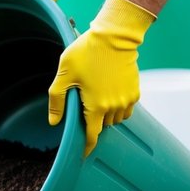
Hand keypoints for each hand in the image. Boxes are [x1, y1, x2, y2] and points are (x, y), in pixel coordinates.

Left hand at [48, 0, 155, 154]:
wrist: (115, 36)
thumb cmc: (87, 52)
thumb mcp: (64, 74)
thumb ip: (57, 100)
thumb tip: (54, 122)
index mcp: (96, 106)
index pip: (92, 136)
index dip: (87, 148)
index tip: (83, 155)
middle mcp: (114, 107)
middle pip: (103, 126)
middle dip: (94, 121)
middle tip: (86, 104)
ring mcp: (127, 100)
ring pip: (116, 118)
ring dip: (107, 114)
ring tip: (98, 96)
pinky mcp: (135, 91)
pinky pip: (127, 108)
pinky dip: (119, 106)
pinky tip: (110, 92)